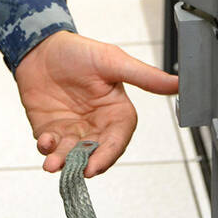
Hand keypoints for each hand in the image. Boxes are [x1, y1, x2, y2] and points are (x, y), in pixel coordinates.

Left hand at [15, 30, 178, 173]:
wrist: (39, 46)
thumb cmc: (78, 50)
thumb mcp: (113, 61)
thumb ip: (144, 76)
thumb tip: (178, 83)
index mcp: (116, 112)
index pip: (117, 139)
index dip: (108, 154)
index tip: (96, 165)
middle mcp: (95, 125)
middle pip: (94, 154)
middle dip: (84, 164)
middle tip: (76, 170)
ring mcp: (72, 130)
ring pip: (71, 155)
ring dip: (63, 162)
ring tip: (53, 164)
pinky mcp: (50, 131)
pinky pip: (51, 148)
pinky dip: (47, 149)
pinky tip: (46, 143)